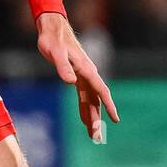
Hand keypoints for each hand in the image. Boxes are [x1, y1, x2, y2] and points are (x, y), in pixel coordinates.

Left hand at [36, 12, 118, 140]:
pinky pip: (83, 95)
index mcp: (86, 69)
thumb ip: (63, 67)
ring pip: (90, 100)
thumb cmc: (53, 39)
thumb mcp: (55, 52)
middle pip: (96, 100)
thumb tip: (71, 82)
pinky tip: (84, 119)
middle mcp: (88, 74)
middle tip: (97, 137)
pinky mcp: (76, 75)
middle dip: (97, 118)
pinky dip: (84, 108)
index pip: (101, 90)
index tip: (115, 119)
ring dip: (91, 116)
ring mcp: (82, 75)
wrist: (51, 29)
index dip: (108, 105)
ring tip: (93, 134)